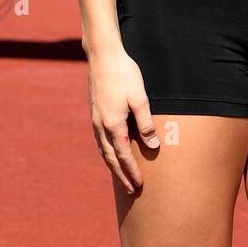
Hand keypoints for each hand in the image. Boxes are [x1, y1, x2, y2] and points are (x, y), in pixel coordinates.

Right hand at [88, 46, 160, 191]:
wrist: (103, 56)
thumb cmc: (125, 74)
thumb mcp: (140, 98)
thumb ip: (145, 123)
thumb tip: (152, 146)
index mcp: (113, 124)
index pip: (123, 155)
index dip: (132, 171)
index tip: (139, 185)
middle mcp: (101, 125)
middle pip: (111, 158)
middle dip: (122, 175)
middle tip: (132, 190)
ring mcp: (95, 119)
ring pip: (103, 150)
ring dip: (113, 166)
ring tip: (122, 177)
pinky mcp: (95, 113)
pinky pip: (100, 140)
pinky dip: (107, 152)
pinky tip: (112, 154)